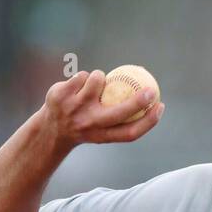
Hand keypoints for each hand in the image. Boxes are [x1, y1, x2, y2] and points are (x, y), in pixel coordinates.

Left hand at [40, 69, 164, 146]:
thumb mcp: (102, 128)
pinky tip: (76, 88)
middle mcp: (90, 124)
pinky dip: (83, 78)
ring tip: (94, 84)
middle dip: (139, 100)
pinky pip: (82, 75)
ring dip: (100, 77)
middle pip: (121, 113)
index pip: (131, 133)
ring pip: (98, 79)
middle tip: (149, 88)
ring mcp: (75, 109)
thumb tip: (150, 94)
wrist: (50, 128)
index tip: (161, 105)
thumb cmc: (86, 124)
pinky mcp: (61, 95)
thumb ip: (121, 116)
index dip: (150, 121)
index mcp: (102, 135)